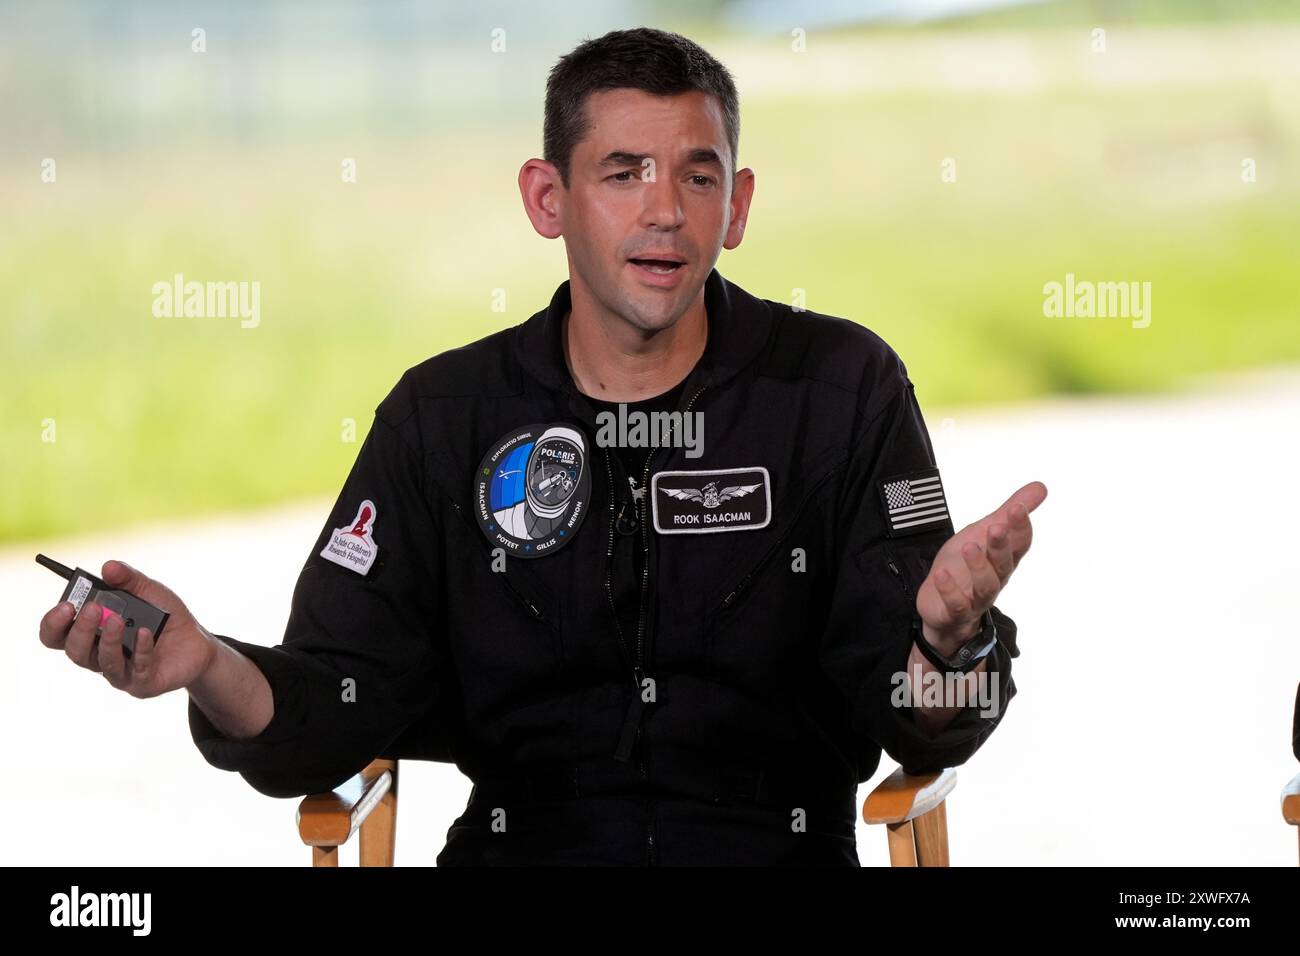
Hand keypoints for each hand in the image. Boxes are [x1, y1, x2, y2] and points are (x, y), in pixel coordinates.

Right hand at [38, 560, 217, 697]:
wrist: (198, 643)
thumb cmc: (165, 616)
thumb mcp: (149, 591)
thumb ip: (128, 579)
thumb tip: (108, 567)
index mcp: (91, 633)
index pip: (57, 635)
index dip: (54, 623)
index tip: (66, 605)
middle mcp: (99, 655)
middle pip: (74, 651)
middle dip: (80, 629)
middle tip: (93, 608)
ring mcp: (121, 673)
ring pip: (103, 663)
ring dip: (108, 640)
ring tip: (117, 619)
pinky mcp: (143, 684)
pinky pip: (137, 669)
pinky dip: (141, 650)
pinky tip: (147, 632)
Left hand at [916, 481, 1046, 652]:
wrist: (940, 605)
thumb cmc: (965, 566)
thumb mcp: (982, 533)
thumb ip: (1007, 514)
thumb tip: (1041, 487)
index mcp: (1003, 559)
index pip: (1019, 544)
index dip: (1020, 527)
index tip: (1017, 508)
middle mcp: (995, 578)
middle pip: (1004, 564)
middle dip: (1001, 545)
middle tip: (997, 527)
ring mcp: (976, 597)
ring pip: (985, 585)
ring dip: (978, 566)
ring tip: (968, 547)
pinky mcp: (956, 611)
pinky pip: (957, 604)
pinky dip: (950, 590)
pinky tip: (942, 575)